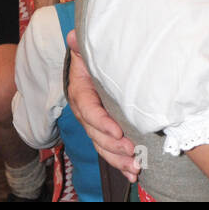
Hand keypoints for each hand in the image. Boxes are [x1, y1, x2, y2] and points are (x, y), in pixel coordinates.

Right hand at [66, 28, 138, 179]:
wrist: (92, 66)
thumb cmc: (93, 58)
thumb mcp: (88, 50)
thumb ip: (82, 45)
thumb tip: (73, 36)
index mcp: (81, 93)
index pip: (89, 111)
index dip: (102, 123)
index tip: (117, 132)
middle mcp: (86, 113)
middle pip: (96, 135)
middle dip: (113, 147)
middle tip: (131, 152)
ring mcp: (95, 126)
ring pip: (103, 147)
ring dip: (118, 160)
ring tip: (135, 167)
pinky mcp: (105, 133)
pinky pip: (110, 151)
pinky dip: (121, 164)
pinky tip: (134, 173)